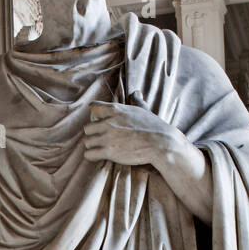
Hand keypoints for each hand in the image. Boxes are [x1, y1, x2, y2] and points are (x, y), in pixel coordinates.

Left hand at [82, 100, 212, 222]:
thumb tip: (136, 93)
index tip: (99, 122)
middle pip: (87, 128)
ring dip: (93, 146)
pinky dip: (92, 156)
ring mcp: (107, 137)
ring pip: (87, 142)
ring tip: (101, 149)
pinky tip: (99, 157)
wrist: (161, 144)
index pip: (93, 108)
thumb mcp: (143, 110)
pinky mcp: (109, 152)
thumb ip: (136, 101)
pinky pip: (89, 154)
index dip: (95, 116)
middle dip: (93, 134)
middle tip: (100, 139)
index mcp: (116, 110)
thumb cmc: (154, 127)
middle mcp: (109, 122)